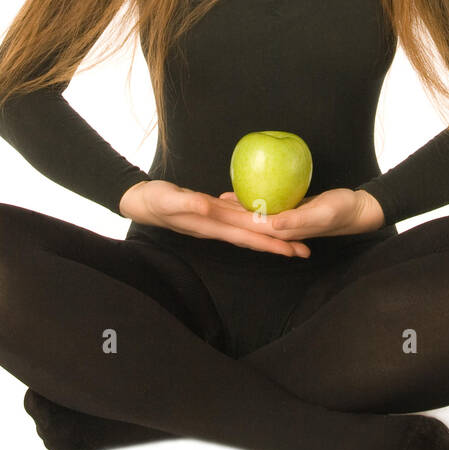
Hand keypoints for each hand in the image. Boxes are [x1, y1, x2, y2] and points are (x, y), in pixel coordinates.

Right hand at [119, 179, 312, 257]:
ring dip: (272, 237)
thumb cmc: (154, 200)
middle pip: (255, 238)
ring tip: (294, 239)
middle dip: (279, 245)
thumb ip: (186, 202)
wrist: (142, 201)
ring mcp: (217, 221)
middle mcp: (219, 227)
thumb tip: (207, 206)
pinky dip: (257, 221)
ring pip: (250, 231)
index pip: (247, 237)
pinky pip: (241, 219)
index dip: (270, 243)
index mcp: (212, 225)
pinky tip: (268, 218)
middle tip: (306, 250)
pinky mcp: (214, 213)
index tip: (291, 250)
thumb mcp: (168, 199)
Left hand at [217, 186, 385, 241]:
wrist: (357, 209)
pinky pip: (264, 206)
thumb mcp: (320, 213)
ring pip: (253, 216)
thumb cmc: (341, 211)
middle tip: (203, 208)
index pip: (249, 227)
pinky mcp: (289, 210)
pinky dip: (250, 201)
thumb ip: (296, 220)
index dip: (229, 221)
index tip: (209, 214)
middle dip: (225, 218)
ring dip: (234, 211)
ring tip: (212, 203)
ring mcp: (284, 220)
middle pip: (246, 223)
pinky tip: (241, 193)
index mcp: (283, 230)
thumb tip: (271, 224)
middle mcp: (280, 227)